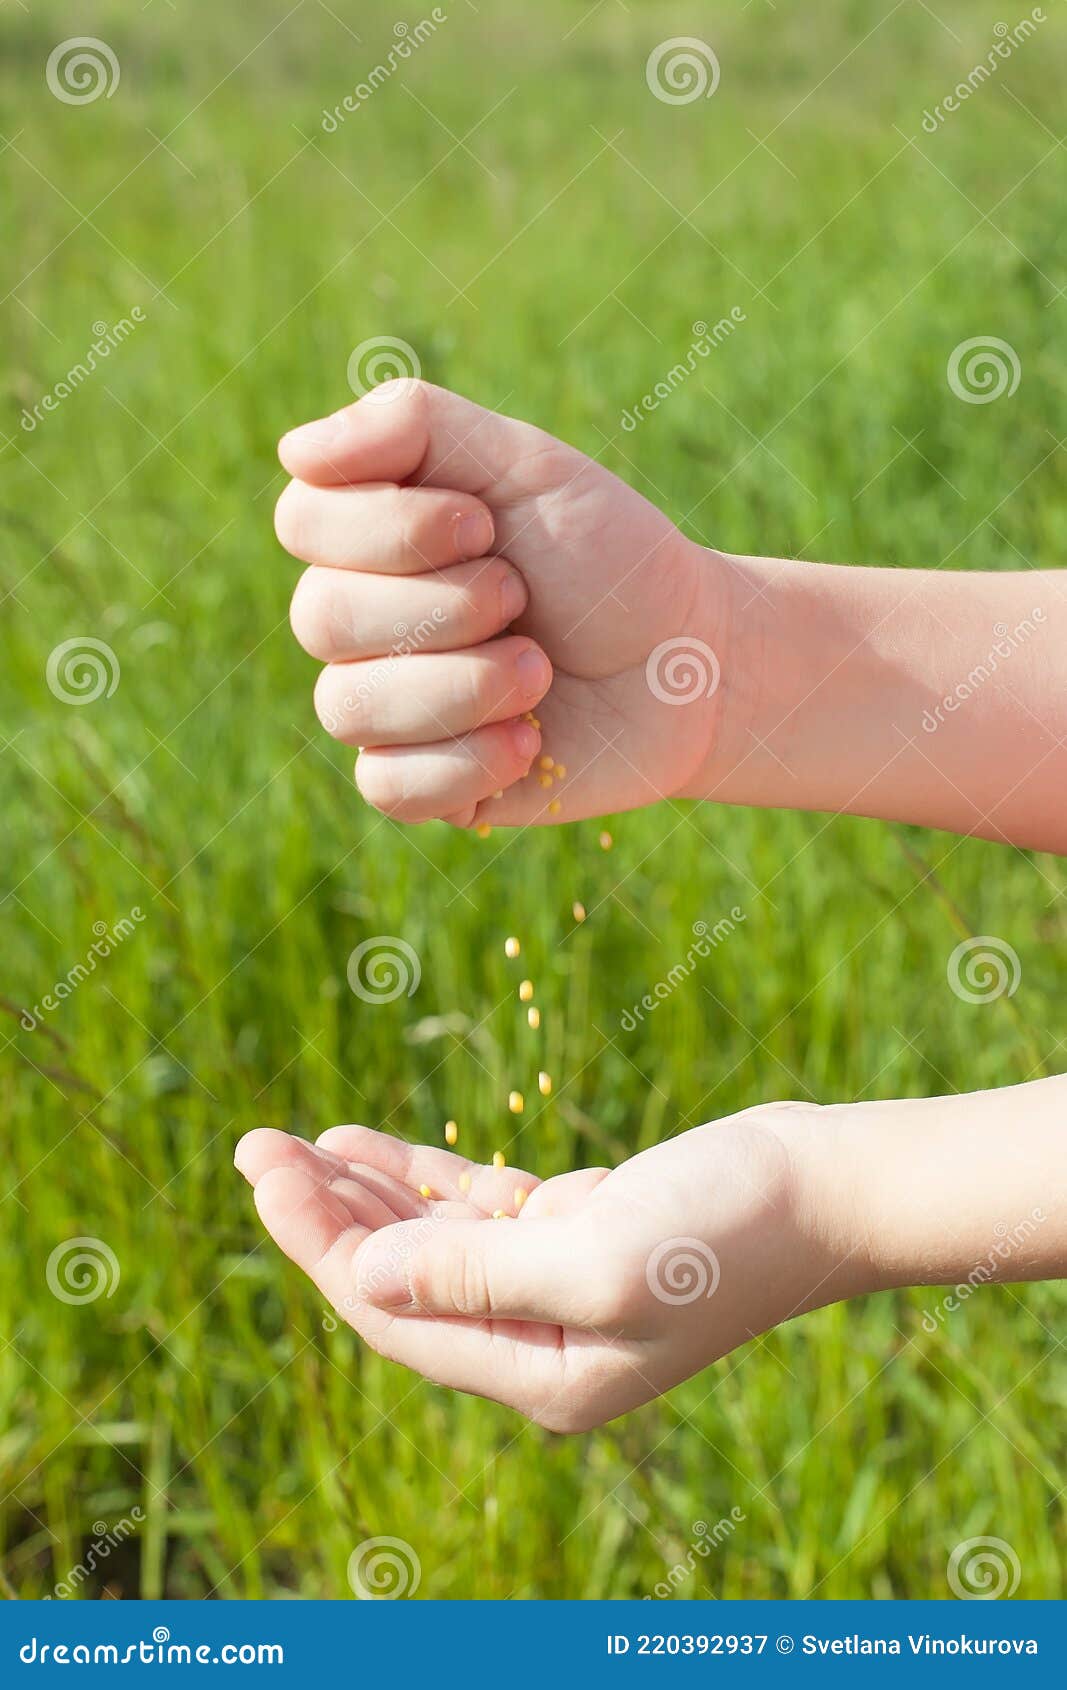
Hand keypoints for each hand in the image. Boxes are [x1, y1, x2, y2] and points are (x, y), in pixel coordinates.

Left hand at [234, 1103, 854, 1431]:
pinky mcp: (574, 1234)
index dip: (323, 1245)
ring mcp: (553, 1287)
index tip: (269, 1172)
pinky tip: (364, 1147)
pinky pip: (472, 1214)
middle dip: (324, 1217)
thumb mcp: (600, 1258)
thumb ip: (477, 1276)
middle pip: (399, 1283)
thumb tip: (365, 1277)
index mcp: (540, 1375)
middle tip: (256, 1146)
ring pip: (428, 1245)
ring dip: (362, 1195)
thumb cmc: (727, 1228)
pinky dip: (419, 1181)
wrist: (824, 1189)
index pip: (394, 1316)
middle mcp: (537, 1344)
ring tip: (291, 1144)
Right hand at [275, 380, 725, 826]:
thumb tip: (293, 451)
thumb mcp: (526, 464)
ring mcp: (385, 707)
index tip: (487, 526)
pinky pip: (388, 786)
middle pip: (319, 617)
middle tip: (523, 598)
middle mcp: (360, 622)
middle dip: (444, 606)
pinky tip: (528, 740)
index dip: (392, 529)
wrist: (686, 661)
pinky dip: (466, 762)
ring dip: (464, 686)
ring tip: (541, 673)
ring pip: (347, 707)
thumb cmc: (605, 557)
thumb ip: (414, 426)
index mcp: (370, 536)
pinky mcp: (422, 784)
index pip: (303, 522)